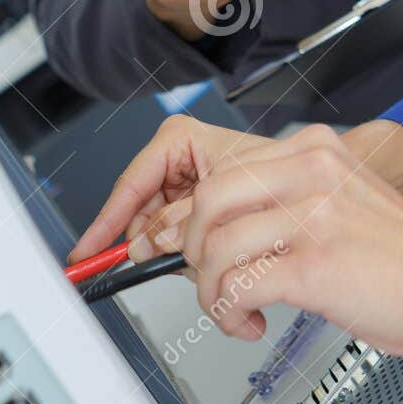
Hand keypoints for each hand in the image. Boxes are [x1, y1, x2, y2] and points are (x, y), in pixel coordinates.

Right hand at [67, 114, 280, 263]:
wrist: (316, 185)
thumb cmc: (282, 173)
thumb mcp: (224, 196)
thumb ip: (182, 220)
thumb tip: (148, 244)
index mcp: (180, 140)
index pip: (131, 184)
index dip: (106, 222)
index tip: (87, 251)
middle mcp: (181, 160)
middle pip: (142, 211)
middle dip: (146, 243)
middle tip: (153, 263)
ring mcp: (189, 184)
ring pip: (159, 230)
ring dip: (172, 253)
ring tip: (200, 261)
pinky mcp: (201, 207)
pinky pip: (178, 237)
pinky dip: (187, 254)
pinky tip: (204, 260)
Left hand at [156, 124, 402, 353]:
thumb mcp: (342, 200)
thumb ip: (289, 200)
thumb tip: (222, 229)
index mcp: (313, 151)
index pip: (222, 171)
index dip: (189, 215)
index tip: (177, 242)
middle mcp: (310, 172)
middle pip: (206, 200)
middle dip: (191, 249)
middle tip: (208, 276)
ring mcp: (312, 215)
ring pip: (214, 246)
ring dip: (209, 290)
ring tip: (231, 308)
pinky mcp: (314, 263)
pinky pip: (237, 286)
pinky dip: (228, 313)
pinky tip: (250, 323)